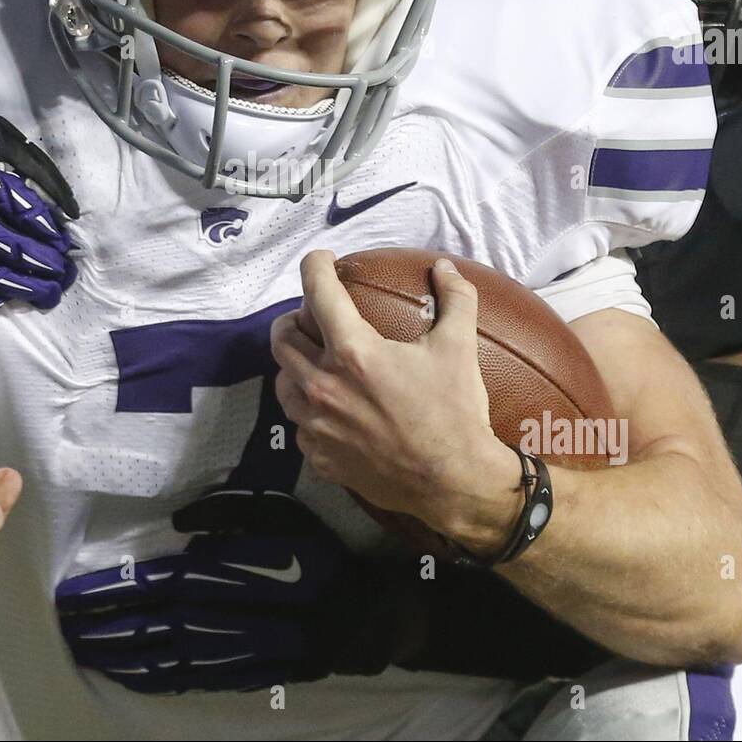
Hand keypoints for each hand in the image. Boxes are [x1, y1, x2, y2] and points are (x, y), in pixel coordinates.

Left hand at [54, 488, 421, 693]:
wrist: (366, 616)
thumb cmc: (319, 555)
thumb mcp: (284, 515)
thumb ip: (234, 514)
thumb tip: (181, 524)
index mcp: (250, 566)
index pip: (171, 579)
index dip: (125, 586)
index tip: (82, 588)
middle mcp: (246, 610)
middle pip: (164, 617)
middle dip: (111, 619)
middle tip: (66, 619)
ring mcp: (249, 648)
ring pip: (175, 650)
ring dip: (126, 649)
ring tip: (84, 645)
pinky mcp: (254, 672)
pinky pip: (198, 676)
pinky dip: (160, 676)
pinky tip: (130, 673)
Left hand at [272, 250, 517, 541]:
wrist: (454, 481)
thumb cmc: (455, 412)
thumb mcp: (459, 347)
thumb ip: (454, 298)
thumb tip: (445, 267)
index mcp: (353, 353)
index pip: (318, 293)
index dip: (315, 266)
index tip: (321, 260)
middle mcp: (323, 386)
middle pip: (282, 337)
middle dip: (294, 318)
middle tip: (314, 316)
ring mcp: (316, 426)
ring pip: (283, 382)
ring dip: (295, 366)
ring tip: (317, 362)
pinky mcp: (319, 457)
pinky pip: (299, 425)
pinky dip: (309, 410)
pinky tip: (331, 409)